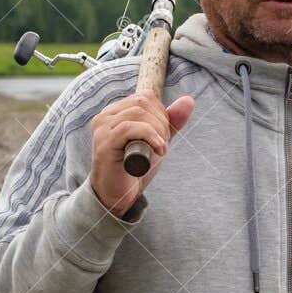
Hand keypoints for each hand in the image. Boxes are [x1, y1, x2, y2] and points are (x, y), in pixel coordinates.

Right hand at [89, 92, 194, 216]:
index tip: (163, 136)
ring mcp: (102, 128)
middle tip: (162, 145)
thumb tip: (189, 100)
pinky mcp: (105, 141)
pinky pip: (130, 127)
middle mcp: (105, 116)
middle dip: (161, 123)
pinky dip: (150, 137)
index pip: (144, 97)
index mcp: (115, 112)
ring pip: (138, 113)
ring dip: (157, 132)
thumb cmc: (133, 168)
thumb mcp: (156, 141)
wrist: (116, 195)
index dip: (161, 113)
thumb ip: (170, 121)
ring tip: (159, 150)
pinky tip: (158, 150)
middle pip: (142, 102)